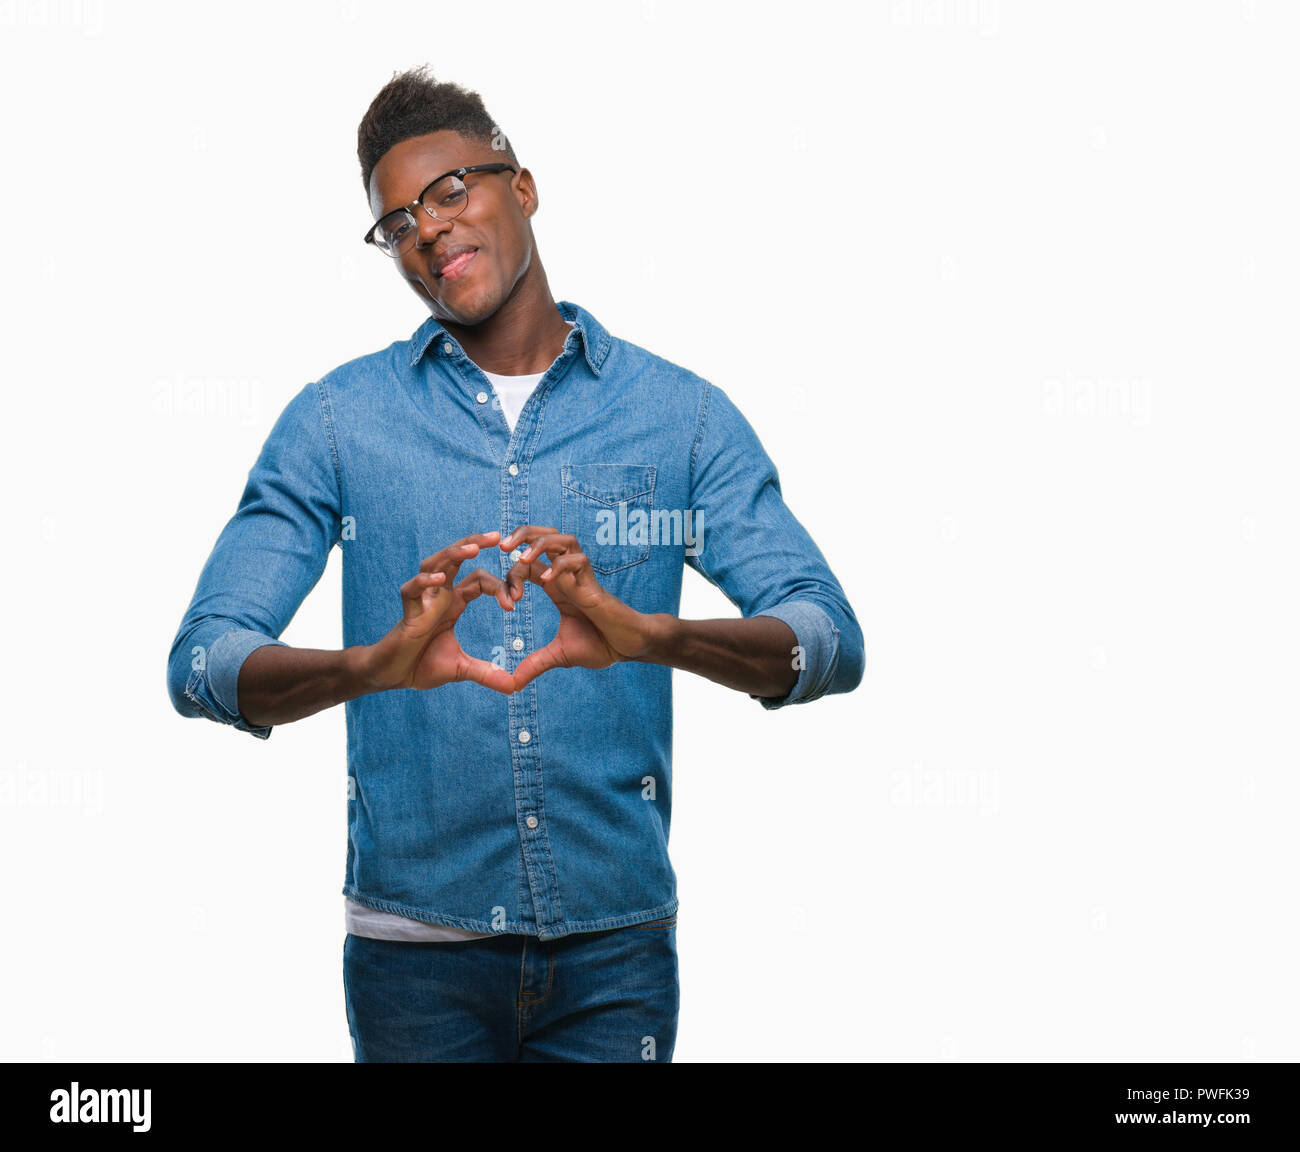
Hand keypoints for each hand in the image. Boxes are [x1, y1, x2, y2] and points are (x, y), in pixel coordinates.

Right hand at [362, 531, 516, 694]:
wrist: (392, 677)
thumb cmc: (422, 666)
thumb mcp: (461, 669)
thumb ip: (487, 674)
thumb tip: (514, 687)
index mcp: (454, 603)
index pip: (480, 580)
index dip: (499, 587)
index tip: (515, 602)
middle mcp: (439, 595)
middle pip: (456, 557)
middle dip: (475, 543)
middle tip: (498, 536)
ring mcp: (422, 600)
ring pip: (435, 564)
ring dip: (453, 553)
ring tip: (472, 548)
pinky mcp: (407, 611)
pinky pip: (412, 589)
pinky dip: (425, 581)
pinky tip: (441, 579)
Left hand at [500, 525, 657, 690]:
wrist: (628, 648)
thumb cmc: (600, 645)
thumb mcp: (559, 656)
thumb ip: (535, 664)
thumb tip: (513, 685)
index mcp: (556, 586)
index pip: (527, 564)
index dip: (511, 575)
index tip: (508, 602)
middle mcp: (567, 576)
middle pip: (543, 536)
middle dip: (522, 535)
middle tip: (501, 546)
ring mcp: (581, 577)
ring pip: (561, 539)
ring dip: (539, 543)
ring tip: (521, 556)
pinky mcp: (593, 584)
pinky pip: (577, 561)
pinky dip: (559, 565)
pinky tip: (546, 580)